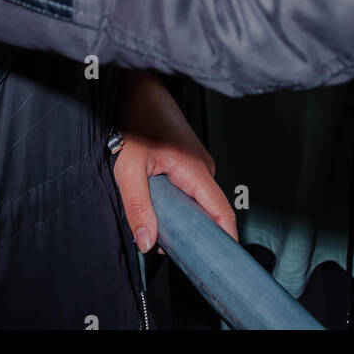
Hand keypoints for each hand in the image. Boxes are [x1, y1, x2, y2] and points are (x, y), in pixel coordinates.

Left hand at [113, 69, 237, 254]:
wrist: (138, 86)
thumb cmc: (135, 119)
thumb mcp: (128, 167)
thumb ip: (138, 206)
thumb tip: (148, 242)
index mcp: (196, 171)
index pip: (222, 214)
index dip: (225, 243)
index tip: (220, 268)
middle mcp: (204, 168)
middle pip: (209, 213)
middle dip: (194, 237)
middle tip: (174, 255)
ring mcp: (198, 164)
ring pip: (198, 203)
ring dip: (181, 219)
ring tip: (158, 230)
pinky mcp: (190, 161)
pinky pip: (191, 191)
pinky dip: (178, 205)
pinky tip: (157, 208)